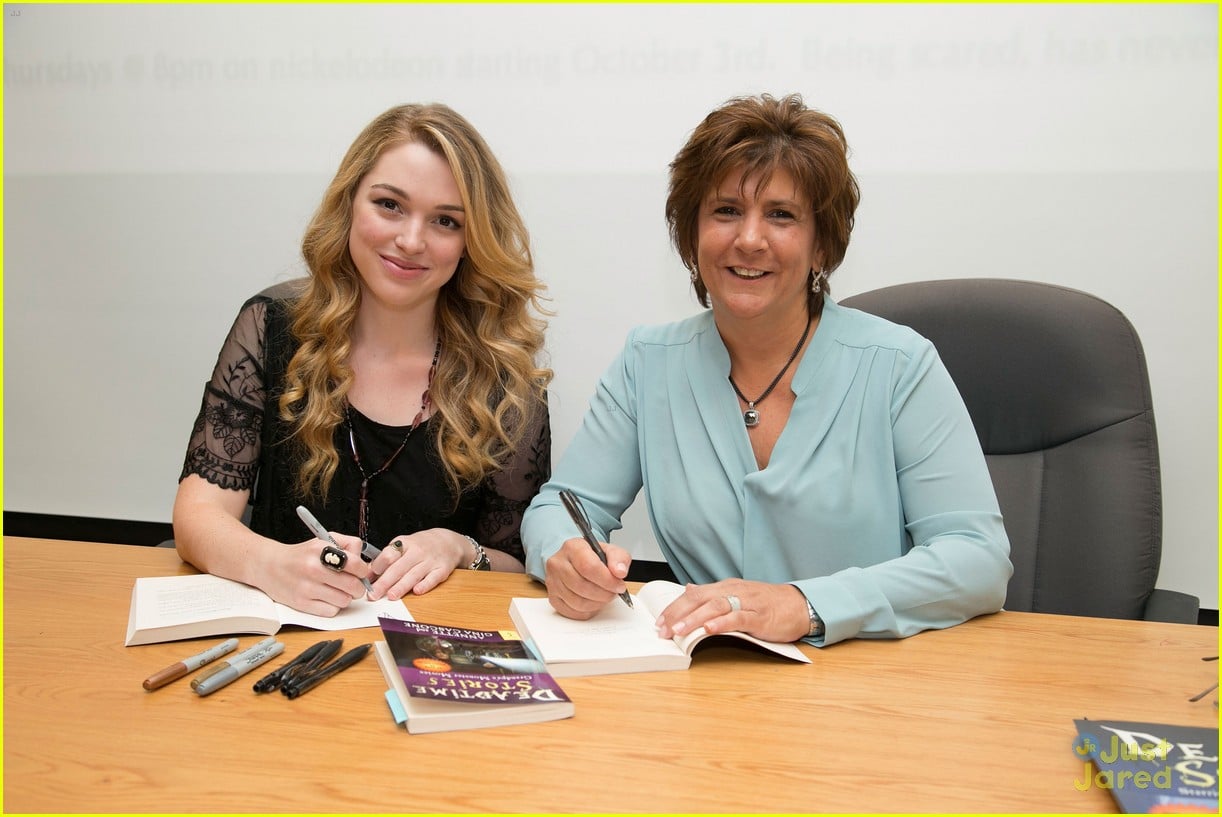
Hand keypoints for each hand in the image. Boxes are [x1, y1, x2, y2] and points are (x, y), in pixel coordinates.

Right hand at [262, 532, 371, 616]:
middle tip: (353, 585)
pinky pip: (331, 611)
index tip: (360, 572)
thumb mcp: (323, 540)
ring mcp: (306, 588)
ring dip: (345, 597)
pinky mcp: (301, 604)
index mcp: (321, 550)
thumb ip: (348, 544)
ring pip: (344, 600)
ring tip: (337, 590)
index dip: (362, 571)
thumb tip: (364, 561)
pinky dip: (332, 606)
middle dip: (358, 587)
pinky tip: (326, 598)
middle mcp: (313, 568)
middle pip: (353, 586)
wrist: (268, 565)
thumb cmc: (300, 555)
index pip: (356, 564)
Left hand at [367, 529, 466, 599]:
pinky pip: (433, 578)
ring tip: (391, 596)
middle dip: (385, 582)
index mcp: (404, 544)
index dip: (378, 567)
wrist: (448, 541)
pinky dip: (426, 585)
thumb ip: (386, 560)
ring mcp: (430, 561)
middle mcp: (417, 551)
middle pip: (399, 567)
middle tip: (374, 595)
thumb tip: (368, 575)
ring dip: (402, 586)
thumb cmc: (421, 546)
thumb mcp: (403, 546)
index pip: (388, 555)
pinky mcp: (442, 569)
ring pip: (414, 574)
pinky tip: (417, 591)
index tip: (368, 579)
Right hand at [544, 537, 631, 618]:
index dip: (607, 580)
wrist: (577, 562)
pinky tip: (594, 602)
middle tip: (614, 593)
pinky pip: (572, 611)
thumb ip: (619, 559)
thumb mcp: (611, 551)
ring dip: (597, 604)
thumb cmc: (593, 557)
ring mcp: (552, 581)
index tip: (619, 586)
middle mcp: (558, 563)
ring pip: (577, 602)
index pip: (588, 567)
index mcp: (572, 547)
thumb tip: (619, 572)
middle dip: (604, 594)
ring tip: (605, 597)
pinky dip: (587, 611)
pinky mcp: (552, 597)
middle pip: (582, 586)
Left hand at [655, 580, 809, 642]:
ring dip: (695, 619)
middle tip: (662, 629)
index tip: (659, 622)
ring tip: (679, 630)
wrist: (799, 605)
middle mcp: (733, 592)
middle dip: (678, 613)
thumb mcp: (736, 594)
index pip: (693, 595)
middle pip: (700, 598)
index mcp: (725, 588)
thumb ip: (712, 595)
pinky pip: (739, 618)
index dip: (674, 607)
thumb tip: (688, 590)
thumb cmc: (767, 603)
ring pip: (716, 607)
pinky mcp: (760, 617)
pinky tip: (710, 630)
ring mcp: (747, 603)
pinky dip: (722, 623)